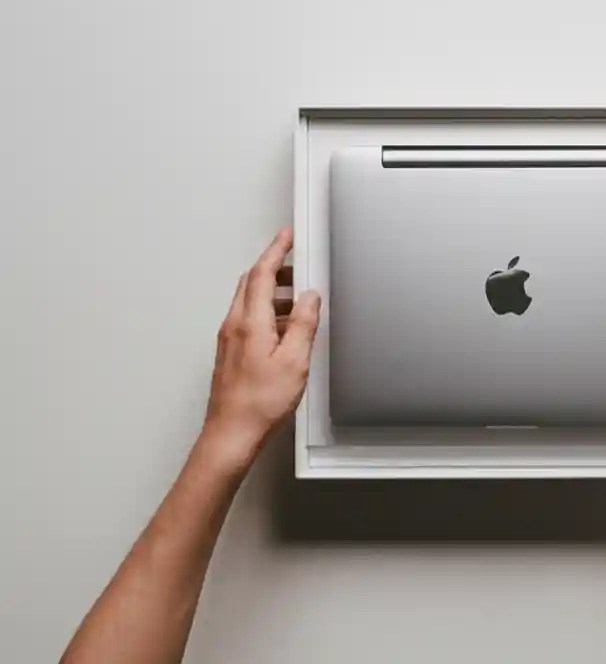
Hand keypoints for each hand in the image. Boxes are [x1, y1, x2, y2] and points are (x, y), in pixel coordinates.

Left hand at [201, 227, 320, 470]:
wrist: (231, 435)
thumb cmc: (259, 404)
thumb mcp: (295, 361)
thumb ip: (303, 324)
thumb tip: (310, 297)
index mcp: (249, 322)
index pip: (261, 273)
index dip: (276, 250)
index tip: (286, 236)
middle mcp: (234, 326)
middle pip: (251, 283)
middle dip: (273, 267)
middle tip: (295, 263)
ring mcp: (229, 340)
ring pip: (249, 302)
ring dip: (272, 292)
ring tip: (298, 301)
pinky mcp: (231, 354)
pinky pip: (248, 320)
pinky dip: (267, 313)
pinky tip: (284, 330)